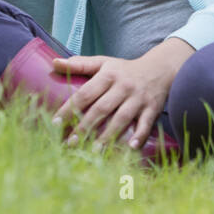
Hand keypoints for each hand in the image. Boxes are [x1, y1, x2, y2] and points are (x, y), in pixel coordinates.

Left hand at [51, 38, 194, 148]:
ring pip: (122, 118)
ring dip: (107, 136)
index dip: (70, 108)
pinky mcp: (152, 108)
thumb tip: (54, 63)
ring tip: (93, 151)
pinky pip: (146, 124)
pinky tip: (130, 148)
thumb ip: (79, 64)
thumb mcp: (103, 62)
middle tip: (71, 143)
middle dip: (86, 126)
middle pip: (102, 108)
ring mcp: (138, 98)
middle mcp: (123, 86)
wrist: (159, 68)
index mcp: (108, 75)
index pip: (86, 93)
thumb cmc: (124, 69)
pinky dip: (139, 136)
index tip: (55, 123)